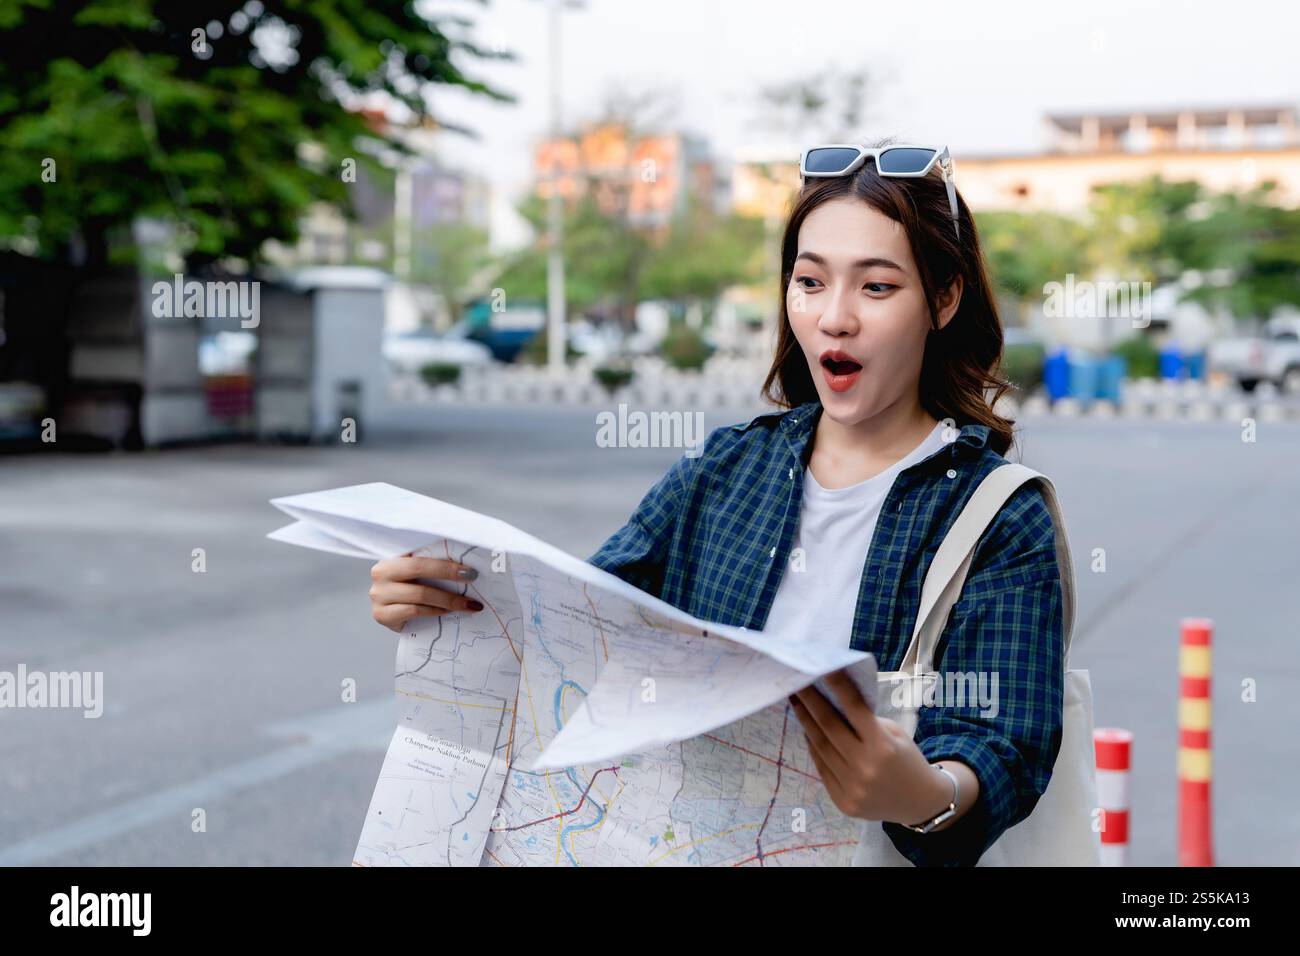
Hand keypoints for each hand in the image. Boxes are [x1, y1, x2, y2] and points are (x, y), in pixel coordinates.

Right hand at [368, 553, 483, 632]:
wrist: (394, 616)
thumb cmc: (410, 590)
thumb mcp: (417, 574)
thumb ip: (431, 564)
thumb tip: (464, 564)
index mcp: (390, 557)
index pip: (420, 554)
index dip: (445, 562)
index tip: (469, 570)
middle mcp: (380, 573)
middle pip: (418, 569)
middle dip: (449, 574)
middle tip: (472, 580)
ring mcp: (378, 595)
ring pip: (420, 594)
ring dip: (448, 599)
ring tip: (467, 603)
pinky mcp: (381, 614)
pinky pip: (414, 610)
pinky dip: (435, 611)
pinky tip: (448, 612)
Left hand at [791, 670, 956, 825]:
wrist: (921, 802)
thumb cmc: (908, 760)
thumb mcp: (895, 733)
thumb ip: (866, 720)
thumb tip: (834, 700)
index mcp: (883, 746)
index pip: (854, 708)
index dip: (837, 686)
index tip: (822, 668)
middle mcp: (866, 767)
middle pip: (829, 727)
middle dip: (810, 701)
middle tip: (797, 683)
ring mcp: (853, 787)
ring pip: (820, 747)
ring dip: (806, 722)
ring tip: (797, 704)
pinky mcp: (844, 801)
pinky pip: (822, 769)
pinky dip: (813, 747)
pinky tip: (807, 730)